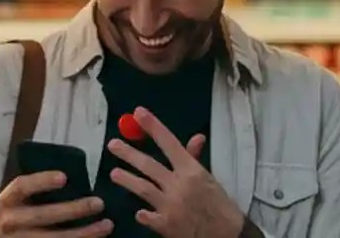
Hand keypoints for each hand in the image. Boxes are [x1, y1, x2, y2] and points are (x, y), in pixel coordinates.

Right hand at [0, 171, 112, 237]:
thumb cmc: (19, 210)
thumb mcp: (20, 197)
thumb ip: (38, 188)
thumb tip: (74, 174)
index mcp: (8, 199)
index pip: (22, 186)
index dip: (42, 181)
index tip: (64, 177)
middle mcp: (11, 222)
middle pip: (43, 216)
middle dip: (72, 210)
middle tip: (98, 203)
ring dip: (84, 233)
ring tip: (107, 224)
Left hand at [107, 107, 246, 237]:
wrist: (227, 236)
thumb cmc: (220, 207)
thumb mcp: (209, 180)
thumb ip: (195, 159)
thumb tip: (196, 137)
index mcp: (191, 171)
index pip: (169, 142)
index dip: (153, 127)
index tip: (139, 113)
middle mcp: (178, 185)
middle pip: (148, 165)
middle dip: (128, 153)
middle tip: (112, 145)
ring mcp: (169, 206)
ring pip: (142, 188)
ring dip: (127, 179)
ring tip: (114, 173)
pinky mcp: (165, 225)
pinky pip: (147, 216)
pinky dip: (142, 213)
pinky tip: (137, 211)